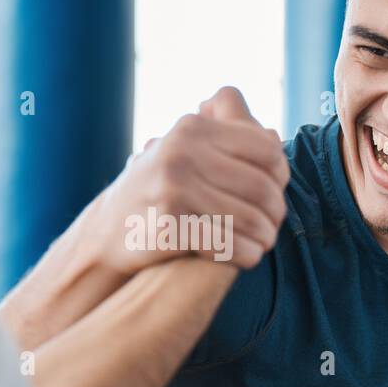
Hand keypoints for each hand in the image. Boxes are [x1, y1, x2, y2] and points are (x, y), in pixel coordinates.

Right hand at [89, 86, 288, 272]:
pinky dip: (246, 255)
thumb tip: (272, 134)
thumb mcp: (181, 148)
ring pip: (249, 218)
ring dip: (264, 237)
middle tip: (273, 225)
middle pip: (260, 186)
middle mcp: (181, 153)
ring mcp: (174, 189)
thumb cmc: (157, 190)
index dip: (280, 173)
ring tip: (263, 242)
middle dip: (275, 211)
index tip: (275, 191)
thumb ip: (224, 133)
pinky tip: (247, 258)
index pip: (265, 148)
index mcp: (192, 128)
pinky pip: (228, 244)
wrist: (107, 233)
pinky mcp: (170, 226)